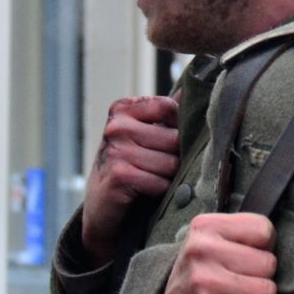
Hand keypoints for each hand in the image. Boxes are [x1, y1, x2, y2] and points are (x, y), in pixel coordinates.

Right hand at [80, 96, 180, 263]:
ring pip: (170, 163)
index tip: (167, 141)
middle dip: (175, 157)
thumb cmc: (128, 164)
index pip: (169, 107)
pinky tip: (145, 191)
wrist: (101, 204)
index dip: (178, 127)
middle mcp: (116, 126)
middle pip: (174, 139)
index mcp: (123, 109)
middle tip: (159, 166)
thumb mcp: (142, 133)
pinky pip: (161, 183)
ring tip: (152, 178)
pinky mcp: (119, 175)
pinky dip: (159, 191)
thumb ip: (164, 113)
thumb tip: (192, 88)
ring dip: (168, 177)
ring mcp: (116, 150)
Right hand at [159, 213, 276, 293]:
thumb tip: (285, 242)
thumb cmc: (202, 277)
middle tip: (239, 283)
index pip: (264, 229)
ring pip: (266, 292)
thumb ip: (245, 234)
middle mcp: (201, 250)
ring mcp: (202, 282)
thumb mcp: (214, 244)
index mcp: (205, 227)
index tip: (245, 257)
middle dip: (261, 278)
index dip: (263, 248)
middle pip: (269, 263)